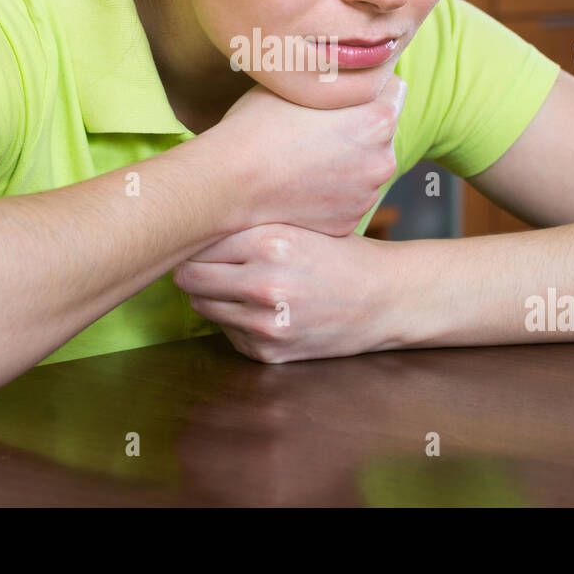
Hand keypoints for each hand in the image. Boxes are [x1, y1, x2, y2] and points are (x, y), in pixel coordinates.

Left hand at [172, 222, 403, 362]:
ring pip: (201, 305)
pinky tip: (259, 307)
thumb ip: (250, 223)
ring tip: (236, 282)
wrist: (384, 299)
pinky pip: (225, 331)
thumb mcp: (299, 223)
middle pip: (190, 277)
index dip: (196, 238)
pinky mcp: (268, 351)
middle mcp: (265, 284)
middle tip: (206, 261)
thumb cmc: (340, 254)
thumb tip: (191, 223)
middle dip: (194, 268)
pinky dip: (234, 318)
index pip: (199, 241)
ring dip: (211, 294)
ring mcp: (265, 323)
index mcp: (272, 241)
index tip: (197, 237)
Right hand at [206, 74, 406, 236]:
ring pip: (364, 168)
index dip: (366, 86)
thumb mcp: (300, 83)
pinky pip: (346, 198)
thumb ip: (336, 79)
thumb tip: (345, 75)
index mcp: (378, 117)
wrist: (229, 183)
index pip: (393, 87)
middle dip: (357, 128)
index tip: (341, 92)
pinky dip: (330, 193)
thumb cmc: (255, 125)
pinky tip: (299, 184)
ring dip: (345, 162)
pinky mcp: (349, 222)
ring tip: (301, 158)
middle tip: (314, 128)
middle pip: (380, 132)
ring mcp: (367, 195)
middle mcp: (383, 158)